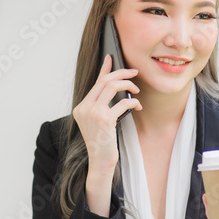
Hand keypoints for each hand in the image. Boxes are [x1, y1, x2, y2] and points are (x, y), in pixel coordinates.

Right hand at [72, 54, 140, 215]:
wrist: (100, 161)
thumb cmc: (102, 142)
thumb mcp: (98, 121)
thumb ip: (102, 104)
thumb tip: (115, 86)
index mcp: (81, 107)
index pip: (95, 82)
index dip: (104, 68)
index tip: (112, 57)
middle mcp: (84, 108)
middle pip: (104, 80)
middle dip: (122, 73)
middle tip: (134, 72)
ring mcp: (92, 113)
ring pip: (112, 87)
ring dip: (128, 85)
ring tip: (136, 91)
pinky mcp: (104, 119)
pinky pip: (122, 103)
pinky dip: (132, 102)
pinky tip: (137, 106)